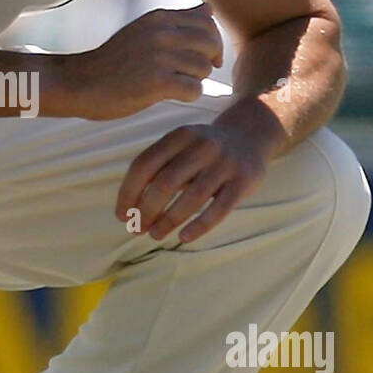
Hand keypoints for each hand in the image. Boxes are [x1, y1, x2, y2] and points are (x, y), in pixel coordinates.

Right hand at [66, 3, 223, 120]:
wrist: (81, 82)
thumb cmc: (112, 61)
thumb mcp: (144, 30)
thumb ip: (178, 20)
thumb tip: (208, 9)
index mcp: (159, 18)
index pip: (207, 21)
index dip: (211, 41)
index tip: (203, 55)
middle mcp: (162, 33)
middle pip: (210, 44)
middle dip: (207, 61)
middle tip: (191, 73)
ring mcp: (159, 57)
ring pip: (204, 69)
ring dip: (194, 80)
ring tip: (174, 83)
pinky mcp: (157, 82)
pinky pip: (194, 89)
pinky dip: (187, 96)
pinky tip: (171, 94)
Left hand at [115, 118, 276, 244]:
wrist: (251, 135)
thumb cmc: (203, 149)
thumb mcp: (180, 146)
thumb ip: (157, 168)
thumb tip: (129, 208)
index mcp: (179, 136)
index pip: (144, 164)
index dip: (129, 192)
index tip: (121, 215)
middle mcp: (202, 146)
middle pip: (166, 182)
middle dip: (147, 210)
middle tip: (137, 229)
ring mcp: (225, 163)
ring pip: (193, 197)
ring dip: (169, 220)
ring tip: (155, 235)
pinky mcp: (244, 181)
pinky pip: (220, 208)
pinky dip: (200, 225)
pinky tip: (184, 237)